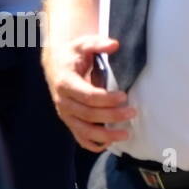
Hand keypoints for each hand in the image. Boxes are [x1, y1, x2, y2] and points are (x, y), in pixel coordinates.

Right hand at [44, 34, 136, 151]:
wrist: (55, 64)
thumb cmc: (72, 55)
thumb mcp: (83, 44)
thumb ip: (98, 43)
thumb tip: (114, 45)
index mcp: (65, 82)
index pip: (88, 96)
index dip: (107, 99)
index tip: (124, 96)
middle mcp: (63, 101)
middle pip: (89, 115)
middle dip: (113, 115)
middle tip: (133, 112)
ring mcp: (65, 114)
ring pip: (85, 131)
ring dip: (106, 135)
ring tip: (126, 134)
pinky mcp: (70, 122)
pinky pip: (81, 138)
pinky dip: (95, 144)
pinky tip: (110, 142)